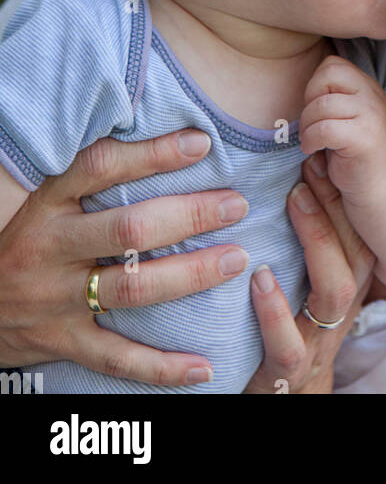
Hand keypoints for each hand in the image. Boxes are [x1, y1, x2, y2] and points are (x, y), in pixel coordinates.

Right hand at [0, 129, 250, 384]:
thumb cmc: (29, 239)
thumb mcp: (49, 200)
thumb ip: (93, 175)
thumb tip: (171, 139)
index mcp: (49, 202)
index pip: (100, 167)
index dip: (152, 153)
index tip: (201, 143)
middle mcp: (52, 248)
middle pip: (128, 229)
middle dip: (190, 215)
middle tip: (236, 205)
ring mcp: (57, 299)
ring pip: (132, 289)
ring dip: (190, 275)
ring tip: (236, 259)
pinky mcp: (63, 342)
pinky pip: (118, 357)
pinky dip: (162, 368)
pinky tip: (203, 367)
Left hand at [244, 154, 375, 393]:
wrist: (280, 399)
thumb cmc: (284, 323)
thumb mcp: (302, 278)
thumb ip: (301, 236)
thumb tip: (288, 172)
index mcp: (345, 282)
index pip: (360, 230)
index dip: (344, 191)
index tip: (321, 152)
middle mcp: (339, 308)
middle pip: (358, 250)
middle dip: (336, 203)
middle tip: (309, 164)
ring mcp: (317, 340)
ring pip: (335, 290)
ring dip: (317, 239)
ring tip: (293, 202)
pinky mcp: (285, 372)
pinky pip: (288, 344)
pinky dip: (273, 309)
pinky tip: (258, 277)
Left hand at [298, 55, 385, 203]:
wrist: (378, 185)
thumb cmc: (351, 150)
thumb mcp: (343, 114)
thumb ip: (330, 95)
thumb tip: (300, 86)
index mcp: (366, 86)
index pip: (332, 64)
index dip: (316, 85)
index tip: (317, 109)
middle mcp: (372, 95)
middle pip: (327, 75)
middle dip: (310, 99)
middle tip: (311, 123)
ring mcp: (371, 115)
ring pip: (322, 105)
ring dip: (307, 125)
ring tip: (311, 140)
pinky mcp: (365, 138)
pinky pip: (324, 129)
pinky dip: (310, 140)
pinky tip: (313, 150)